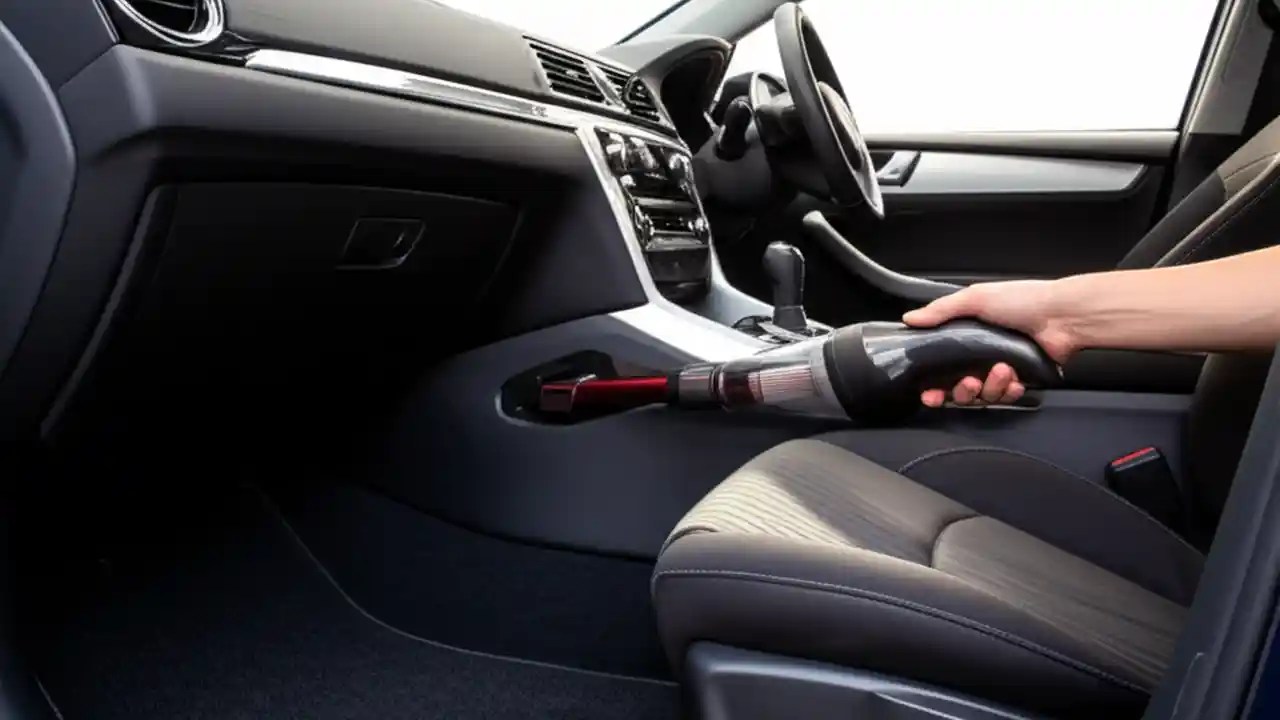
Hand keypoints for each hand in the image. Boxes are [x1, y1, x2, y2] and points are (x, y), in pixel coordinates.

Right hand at [902, 280, 1077, 407]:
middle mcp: (981, 355)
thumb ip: (941, 310)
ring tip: (1001, 371)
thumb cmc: (1023, 300)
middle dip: (961, 392)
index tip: (929, 394)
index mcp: (967, 336)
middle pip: (960, 389)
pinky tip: (1013, 379)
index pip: (941, 368)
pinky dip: (1008, 391)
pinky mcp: (1021, 379)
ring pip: (984, 395)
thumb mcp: (976, 298)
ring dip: (989, 387)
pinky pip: (1007, 397)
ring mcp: (1001, 369)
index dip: (933, 386)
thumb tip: (911, 319)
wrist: (1062, 316)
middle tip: (968, 383)